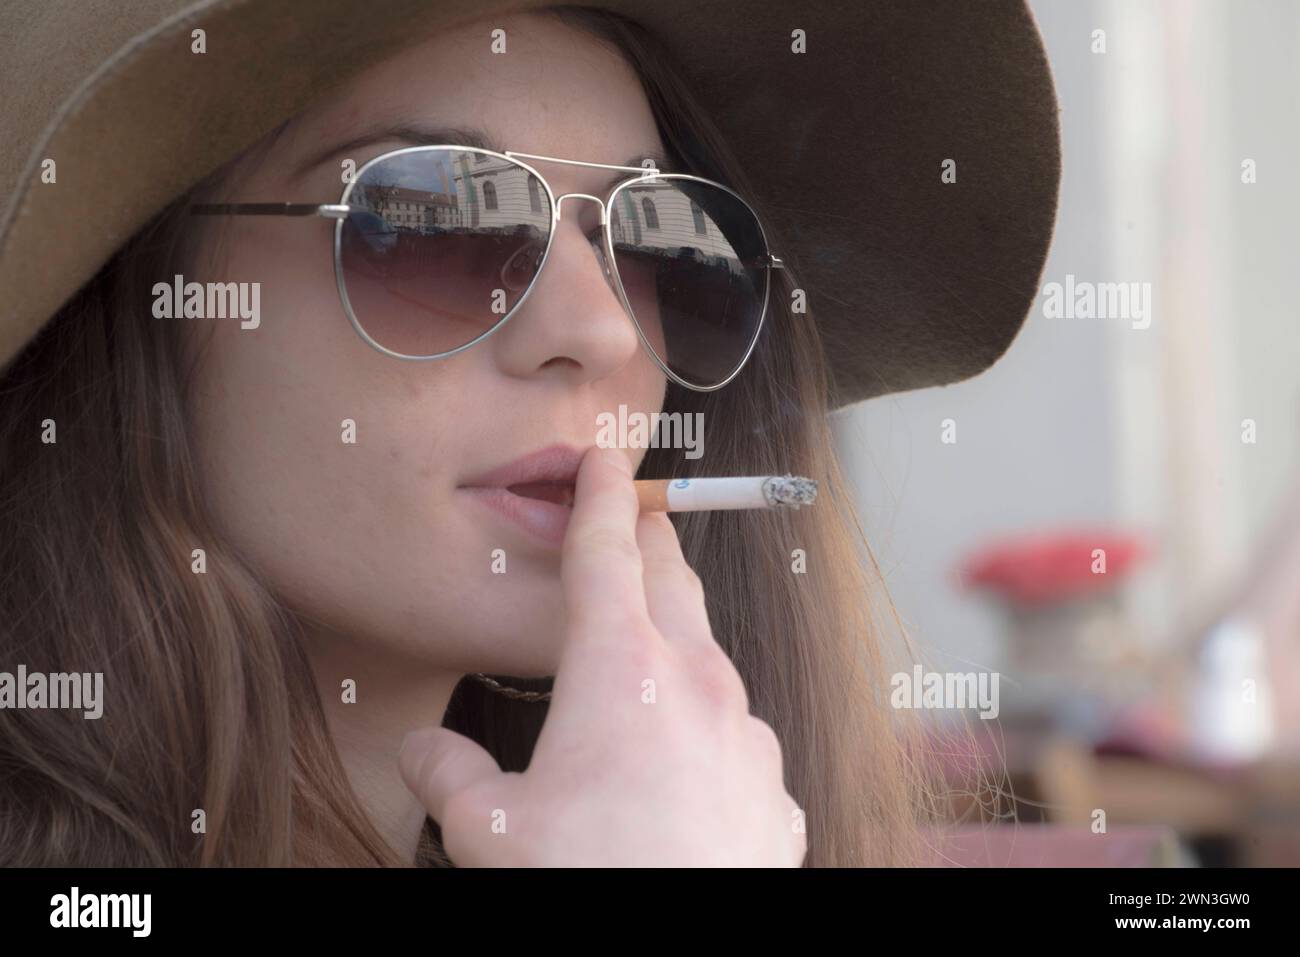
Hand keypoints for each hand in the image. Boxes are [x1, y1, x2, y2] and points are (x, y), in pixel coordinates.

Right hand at [399, 446, 805, 865]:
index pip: (607, 554)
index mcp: (622, 670)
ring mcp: (746, 734)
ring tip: (653, 643)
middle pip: (673, 583)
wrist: (689, 946)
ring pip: (711, 657)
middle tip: (636, 522)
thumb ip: (448, 775)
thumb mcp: (489, 833)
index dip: (600, 497)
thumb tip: (424, 748)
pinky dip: (707, 723)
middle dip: (650, 545)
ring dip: (680, 636)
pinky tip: (683, 759)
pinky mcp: (771, 787)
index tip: (605, 458)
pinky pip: (736, 733)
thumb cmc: (592, 881)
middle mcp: (697, 683)